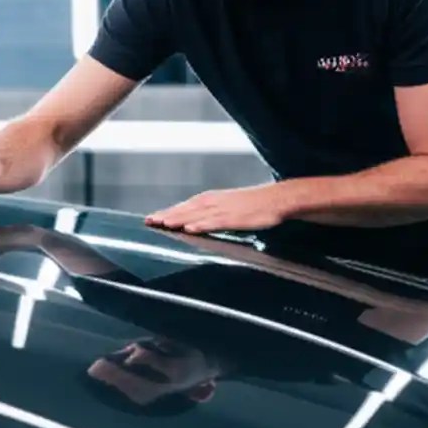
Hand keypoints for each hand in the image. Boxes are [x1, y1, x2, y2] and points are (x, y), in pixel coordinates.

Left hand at [145, 185, 286, 233]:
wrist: (278, 199)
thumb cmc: (256, 205)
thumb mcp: (231, 206)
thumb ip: (214, 213)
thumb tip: (197, 222)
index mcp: (214, 199)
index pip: (186, 205)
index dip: (169, 211)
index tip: (153, 217)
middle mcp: (216, 201)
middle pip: (187, 208)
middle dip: (167, 214)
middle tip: (149, 220)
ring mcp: (225, 209)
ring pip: (198, 213)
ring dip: (180, 217)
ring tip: (163, 223)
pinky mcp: (236, 217)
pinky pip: (216, 221)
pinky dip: (202, 224)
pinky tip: (190, 228)